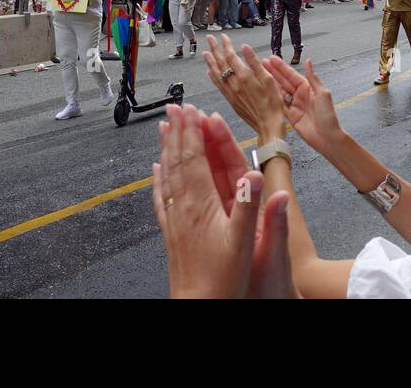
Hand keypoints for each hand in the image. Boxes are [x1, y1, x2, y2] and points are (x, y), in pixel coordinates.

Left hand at [152, 104, 293, 298]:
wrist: (199, 304)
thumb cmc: (223, 278)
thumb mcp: (244, 242)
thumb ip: (249, 206)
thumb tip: (254, 175)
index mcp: (201, 204)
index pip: (195, 158)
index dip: (193, 132)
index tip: (192, 109)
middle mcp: (183, 206)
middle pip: (178, 159)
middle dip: (177, 131)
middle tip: (175, 106)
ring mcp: (174, 217)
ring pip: (167, 173)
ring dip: (166, 147)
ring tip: (164, 127)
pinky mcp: (171, 231)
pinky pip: (161, 197)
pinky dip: (159, 178)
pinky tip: (156, 170)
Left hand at [203, 35, 287, 141]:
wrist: (267, 125)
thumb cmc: (272, 103)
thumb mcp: (269, 80)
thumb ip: (255, 63)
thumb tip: (245, 48)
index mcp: (244, 76)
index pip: (231, 56)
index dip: (226, 45)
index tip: (223, 36)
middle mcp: (234, 84)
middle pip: (221, 63)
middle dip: (215, 49)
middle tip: (210, 39)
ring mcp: (231, 92)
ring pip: (216, 74)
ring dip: (210, 62)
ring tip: (205, 53)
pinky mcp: (231, 100)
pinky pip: (218, 86)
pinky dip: (213, 77)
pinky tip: (210, 73)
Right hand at [260, 57, 345, 156]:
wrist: (327, 137)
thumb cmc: (328, 117)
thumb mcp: (323, 94)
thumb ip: (313, 78)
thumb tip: (308, 62)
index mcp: (308, 88)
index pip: (292, 75)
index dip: (281, 67)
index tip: (272, 59)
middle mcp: (300, 95)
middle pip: (283, 81)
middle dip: (272, 72)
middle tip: (261, 64)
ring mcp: (294, 105)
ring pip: (279, 92)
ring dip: (270, 84)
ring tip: (259, 75)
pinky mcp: (290, 116)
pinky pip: (279, 105)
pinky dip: (271, 99)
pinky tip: (263, 93)